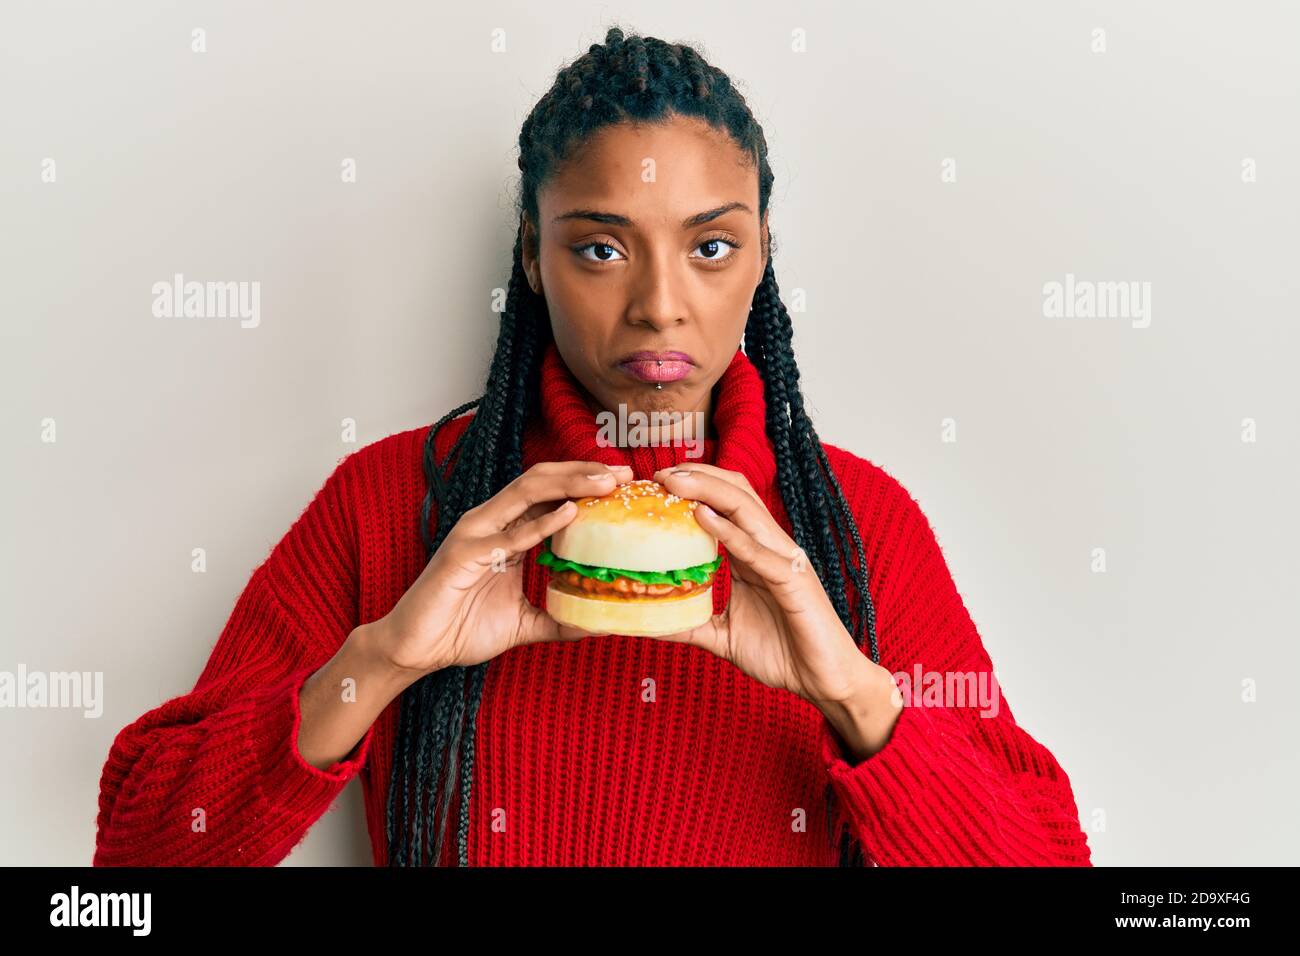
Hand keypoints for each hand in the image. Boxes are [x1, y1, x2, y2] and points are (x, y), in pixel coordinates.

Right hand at [371, 460, 633, 676]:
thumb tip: (598, 626)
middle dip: (584, 472)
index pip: (550, 493)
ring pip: (527, 492)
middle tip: (624, 474)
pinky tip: (570, 514)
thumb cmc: (462, 629)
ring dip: (570, 483)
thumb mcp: (525, 623)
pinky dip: (542, 522)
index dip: (586, 482)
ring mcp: (476, 533)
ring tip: (605, 483)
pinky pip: (509, 535)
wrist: (417, 649)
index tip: (624, 483)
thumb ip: (559, 619)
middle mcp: (492, 522)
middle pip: (542, 480)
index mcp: (506, 531)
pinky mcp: (463, 554)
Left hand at [650, 464, 901, 750]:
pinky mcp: (794, 581)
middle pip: (735, 493)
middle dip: (697, 476)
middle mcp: (770, 547)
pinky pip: (759, 552)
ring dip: (708, 490)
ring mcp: (784, 560)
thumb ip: (691, 625)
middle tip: (659, 473)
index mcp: (754, 554)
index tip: (655, 482)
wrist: (824, 681)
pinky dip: (731, 533)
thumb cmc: (782, 654)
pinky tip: (704, 518)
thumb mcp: (723, 636)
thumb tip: (648, 625)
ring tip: (674, 482)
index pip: (725, 503)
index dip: (694, 486)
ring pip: (746, 509)